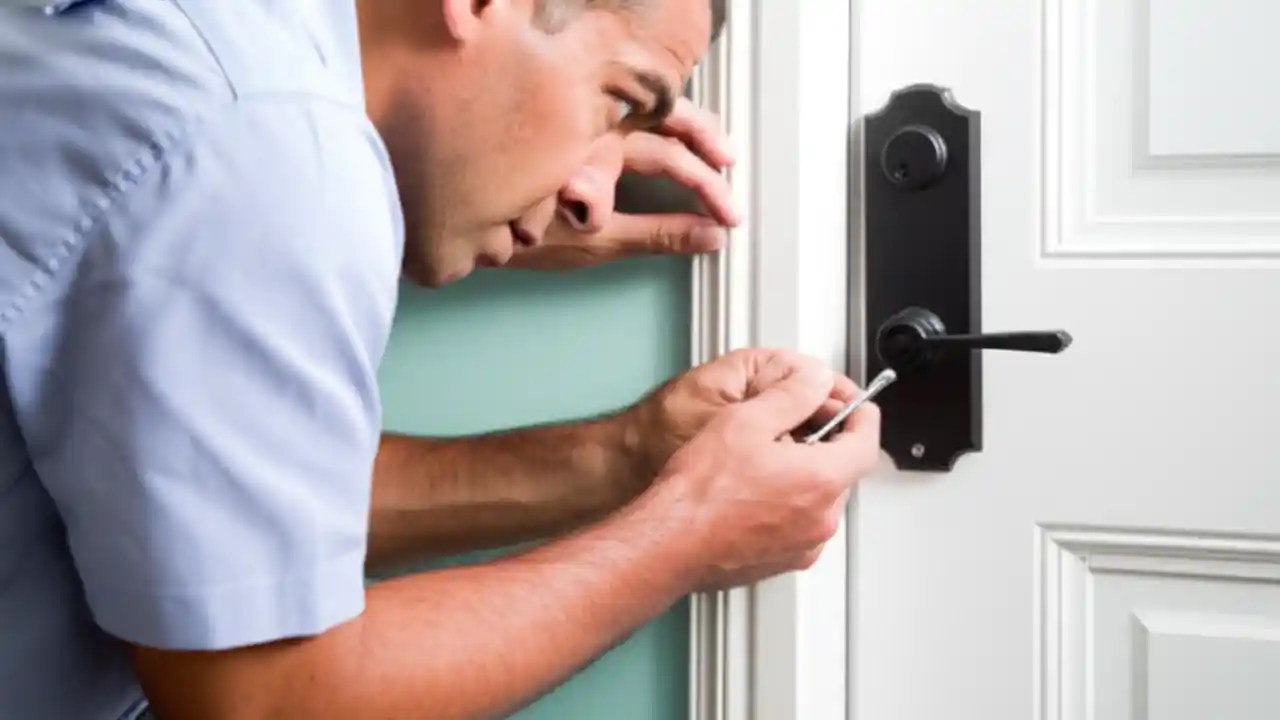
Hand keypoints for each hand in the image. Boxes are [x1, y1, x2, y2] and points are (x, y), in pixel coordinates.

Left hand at [507, 97, 738, 270]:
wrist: (467, 220)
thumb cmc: (520, 231)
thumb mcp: (597, 241)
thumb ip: (658, 234)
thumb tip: (708, 236)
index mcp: (602, 144)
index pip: (670, 156)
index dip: (705, 185)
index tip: (725, 217)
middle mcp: (594, 121)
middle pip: (667, 123)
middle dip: (704, 155)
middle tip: (728, 190)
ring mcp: (583, 121)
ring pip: (648, 112)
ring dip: (686, 131)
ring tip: (715, 153)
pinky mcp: (576, 129)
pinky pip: (625, 117)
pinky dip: (657, 125)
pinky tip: (673, 137)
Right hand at [643, 352, 881, 591]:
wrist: (668, 543)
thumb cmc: (699, 492)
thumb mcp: (746, 421)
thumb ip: (792, 396)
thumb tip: (816, 382)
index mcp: (821, 481)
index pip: (867, 440)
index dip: (859, 414)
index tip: (849, 403)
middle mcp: (821, 519)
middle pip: (844, 469)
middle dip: (825, 443)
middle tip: (792, 425)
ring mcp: (804, 545)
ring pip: (821, 497)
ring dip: (804, 475)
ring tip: (762, 460)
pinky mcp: (784, 560)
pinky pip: (800, 524)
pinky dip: (788, 504)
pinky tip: (752, 491)